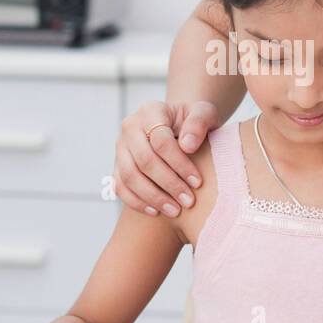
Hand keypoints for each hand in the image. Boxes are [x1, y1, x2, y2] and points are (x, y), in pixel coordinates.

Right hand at [114, 100, 219, 215]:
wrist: (181, 127)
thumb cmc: (194, 122)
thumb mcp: (204, 114)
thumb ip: (199, 123)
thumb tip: (187, 145)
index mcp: (150, 111)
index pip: (161, 140)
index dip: (180, 164)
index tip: (198, 182)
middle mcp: (130, 127)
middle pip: (144, 160)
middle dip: (168, 184)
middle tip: (189, 202)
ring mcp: (120, 147)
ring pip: (129, 176)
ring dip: (153, 197)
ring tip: (175, 210)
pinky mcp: (117, 165)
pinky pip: (120, 187)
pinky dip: (136, 202)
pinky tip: (156, 212)